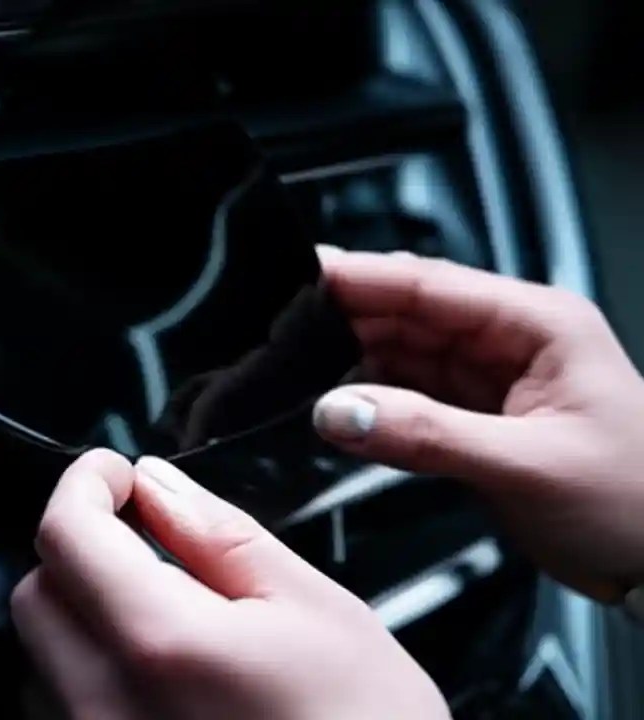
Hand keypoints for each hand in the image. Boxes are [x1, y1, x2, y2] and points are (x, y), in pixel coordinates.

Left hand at [11, 449, 448, 719]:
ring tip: (174, 623)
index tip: (114, 472)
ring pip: (46, 657)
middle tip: (147, 537)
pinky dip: (99, 675)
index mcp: (160, 645)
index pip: (66, 534)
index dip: (86, 484)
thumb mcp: (317, 612)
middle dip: (83, 548)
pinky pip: (67, 711)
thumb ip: (220, 537)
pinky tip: (167, 680)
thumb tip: (158, 485)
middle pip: (40, 594)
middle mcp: (106, 707)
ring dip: (89, 617)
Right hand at [313, 247, 643, 600]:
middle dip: (345, 318)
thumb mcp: (525, 466)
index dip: (359, 277)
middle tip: (278, 331)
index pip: (429, 283)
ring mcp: (493, 379)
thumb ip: (424, 435)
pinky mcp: (478, 418)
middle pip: (407, 312)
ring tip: (295, 368)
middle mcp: (512, 340)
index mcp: (539, 324)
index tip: (298, 275)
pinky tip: (337, 404)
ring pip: (402, 352)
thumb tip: (337, 411)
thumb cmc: (634, 506)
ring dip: (352, 361)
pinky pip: (409, 393)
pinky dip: (371, 399)